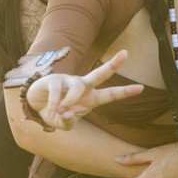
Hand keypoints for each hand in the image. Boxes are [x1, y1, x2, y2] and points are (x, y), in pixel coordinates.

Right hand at [26, 50, 142, 129]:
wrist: (35, 107)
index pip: (110, 94)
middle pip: (100, 74)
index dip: (125, 92)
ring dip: (70, 101)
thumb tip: (67, 113)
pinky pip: (57, 92)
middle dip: (113, 65)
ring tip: (61, 111)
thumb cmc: (56, 113)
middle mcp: (83, 86)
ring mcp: (68, 81)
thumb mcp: (64, 123)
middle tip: (126, 53)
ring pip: (77, 86)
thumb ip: (68, 122)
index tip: (141, 88)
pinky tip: (51, 112)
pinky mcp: (53, 79)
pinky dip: (54, 105)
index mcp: (90, 98)